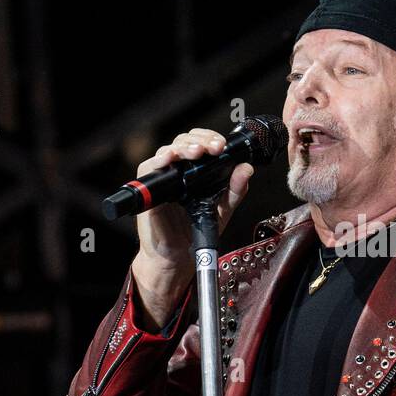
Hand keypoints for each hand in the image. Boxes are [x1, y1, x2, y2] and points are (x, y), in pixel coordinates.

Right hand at [130, 128, 253, 326]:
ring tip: (197, 152)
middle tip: (213, 147)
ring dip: (182, 147)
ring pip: (167, 150)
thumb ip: (235, 190)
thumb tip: (246, 168)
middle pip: (184, 141)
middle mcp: (177, 171)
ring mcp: (162, 179)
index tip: (222, 145)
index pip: (200, 143)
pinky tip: (169, 159)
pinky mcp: (148, 190)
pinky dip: (158, 161)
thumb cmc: (196, 231)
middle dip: (200, 140)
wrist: (178, 257)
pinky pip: (149, 169)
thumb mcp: (222, 209)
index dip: (210, 138)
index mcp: (195, 171)